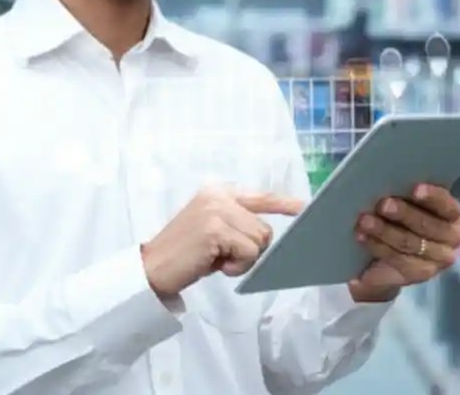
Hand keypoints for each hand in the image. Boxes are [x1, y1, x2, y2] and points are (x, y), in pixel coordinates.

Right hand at [141, 185, 303, 298]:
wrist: (154, 267)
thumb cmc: (185, 254)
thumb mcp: (213, 229)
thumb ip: (237, 222)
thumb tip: (266, 234)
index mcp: (218, 192)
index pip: (261, 196)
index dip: (285, 204)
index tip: (305, 207)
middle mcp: (218, 195)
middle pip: (264, 229)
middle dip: (250, 250)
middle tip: (223, 256)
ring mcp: (216, 211)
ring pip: (259, 242)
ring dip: (243, 260)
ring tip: (217, 259)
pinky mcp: (216, 229)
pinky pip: (248, 253)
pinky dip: (236, 267)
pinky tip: (214, 265)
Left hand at [348, 184, 459, 302]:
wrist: (389, 257)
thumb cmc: (400, 218)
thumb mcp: (406, 203)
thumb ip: (405, 195)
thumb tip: (387, 180)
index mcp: (452, 214)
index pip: (446, 204)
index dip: (432, 197)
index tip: (415, 189)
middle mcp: (451, 238)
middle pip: (427, 226)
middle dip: (404, 214)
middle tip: (382, 204)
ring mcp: (437, 260)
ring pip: (410, 243)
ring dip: (385, 231)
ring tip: (364, 221)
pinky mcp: (418, 274)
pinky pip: (398, 259)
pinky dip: (378, 246)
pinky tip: (363, 237)